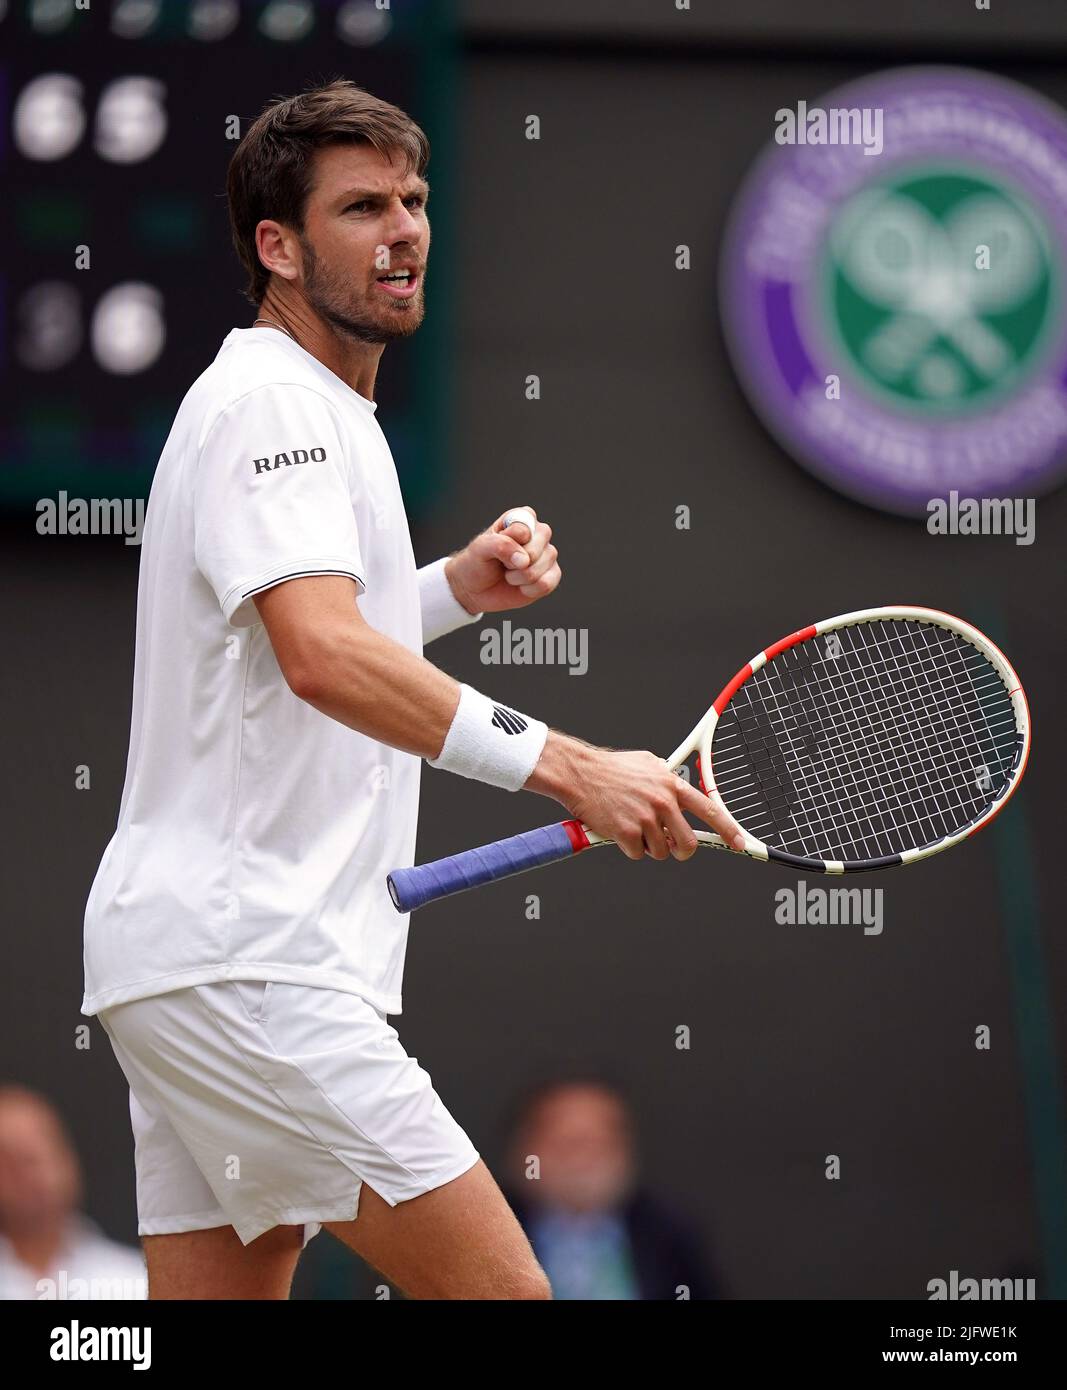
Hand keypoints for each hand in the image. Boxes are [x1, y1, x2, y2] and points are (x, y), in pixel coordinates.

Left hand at [445, 506, 560, 614]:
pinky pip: (546, 584)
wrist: (476, 590)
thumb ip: (500, 545)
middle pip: (535, 548)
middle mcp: (539, 533)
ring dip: (519, 578)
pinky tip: (521, 586)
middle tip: (503, 564)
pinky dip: (529, 590)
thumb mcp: (480, 549)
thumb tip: (525, 559)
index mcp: (522, 518)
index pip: (523, 528)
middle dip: (514, 563)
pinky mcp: (552, 575)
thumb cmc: (478, 563)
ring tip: (510, 575)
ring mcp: (547, 554)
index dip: (508, 542)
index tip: (495, 547)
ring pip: (540, 567)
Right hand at [563, 746, 746, 860]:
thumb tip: (676, 785)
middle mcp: (663, 802)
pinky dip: (628, 847)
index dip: (728, 829)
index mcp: (671, 784)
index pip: (709, 810)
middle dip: (682, 851)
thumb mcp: (646, 763)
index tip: (739, 843)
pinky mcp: (627, 833)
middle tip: (671, 846)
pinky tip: (618, 830)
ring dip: (648, 846)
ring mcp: (645, 819)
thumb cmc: (608, 768)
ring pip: (660, 851)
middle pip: (688, 843)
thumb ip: (665, 778)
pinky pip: (637, 854)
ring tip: (632, 827)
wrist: (579, 773)